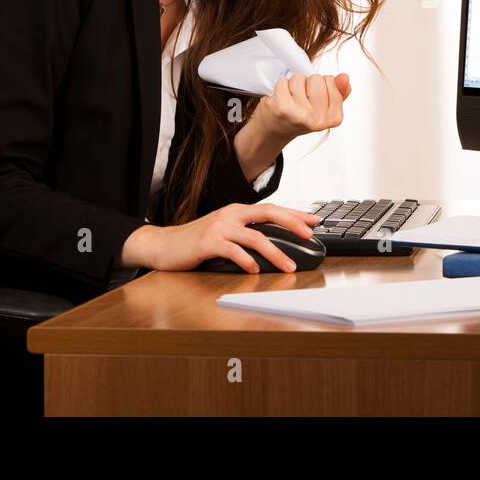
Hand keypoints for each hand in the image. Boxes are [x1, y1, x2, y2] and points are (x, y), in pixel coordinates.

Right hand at [123, 203, 323, 272]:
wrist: (164, 245)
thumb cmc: (197, 242)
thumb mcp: (225, 232)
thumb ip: (246, 234)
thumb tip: (274, 245)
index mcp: (238, 211)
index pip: (272, 208)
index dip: (295, 214)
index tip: (315, 221)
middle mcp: (231, 215)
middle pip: (269, 213)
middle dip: (292, 223)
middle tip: (310, 235)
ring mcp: (219, 227)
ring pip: (255, 236)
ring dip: (275, 252)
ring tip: (288, 266)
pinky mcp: (208, 242)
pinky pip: (233, 251)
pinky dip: (247, 261)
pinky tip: (255, 270)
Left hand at [254, 72, 350, 142]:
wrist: (277, 130)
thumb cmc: (303, 115)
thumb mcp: (327, 105)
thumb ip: (340, 90)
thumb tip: (344, 77)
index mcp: (335, 118)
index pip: (332, 81)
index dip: (323, 84)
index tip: (316, 99)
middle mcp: (319, 119)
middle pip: (316, 78)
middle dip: (308, 83)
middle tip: (303, 99)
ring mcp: (300, 115)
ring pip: (299, 78)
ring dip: (293, 85)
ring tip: (291, 99)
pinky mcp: (283, 108)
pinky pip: (283, 81)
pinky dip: (281, 86)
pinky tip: (281, 99)